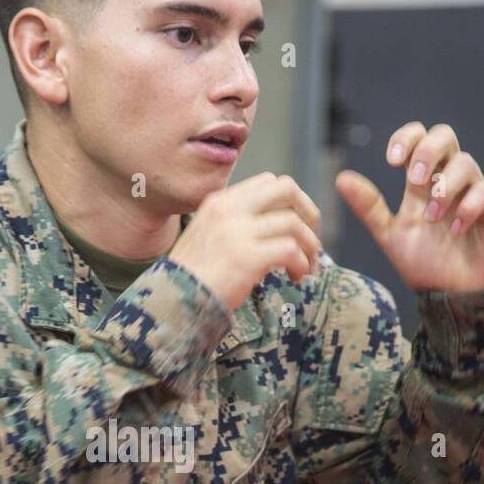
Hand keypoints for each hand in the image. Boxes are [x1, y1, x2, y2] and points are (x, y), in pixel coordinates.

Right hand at [170, 172, 322, 312]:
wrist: (173, 301)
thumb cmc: (192, 277)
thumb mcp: (207, 235)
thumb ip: (234, 223)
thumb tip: (274, 228)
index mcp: (219, 201)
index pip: (268, 182)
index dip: (290, 201)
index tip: (295, 224)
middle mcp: (229, 210)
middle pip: (286, 188)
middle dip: (308, 211)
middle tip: (310, 238)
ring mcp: (237, 232)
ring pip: (294, 223)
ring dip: (309, 246)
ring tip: (307, 267)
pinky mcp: (247, 257)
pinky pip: (291, 250)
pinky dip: (302, 263)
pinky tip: (297, 276)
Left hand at [334, 121, 483, 292]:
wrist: (455, 296)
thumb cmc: (426, 264)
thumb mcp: (390, 235)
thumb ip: (369, 208)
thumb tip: (341, 178)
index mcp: (422, 182)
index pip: (418, 138)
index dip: (406, 138)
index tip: (393, 161)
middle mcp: (449, 179)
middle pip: (445, 135)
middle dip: (427, 151)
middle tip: (413, 180)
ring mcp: (474, 190)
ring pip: (465, 162)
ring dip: (443, 189)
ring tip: (432, 219)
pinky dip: (467, 207)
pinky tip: (455, 229)